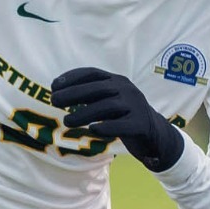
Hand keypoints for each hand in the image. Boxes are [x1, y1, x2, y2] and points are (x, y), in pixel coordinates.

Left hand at [51, 67, 184, 171]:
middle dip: (73, 93)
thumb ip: (90, 96)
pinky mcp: (140, 124)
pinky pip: (121, 125)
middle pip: (97, 89)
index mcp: (117, 81)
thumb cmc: (124, 117)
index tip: (54, 85)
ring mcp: (135, 106)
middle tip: (54, 101)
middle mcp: (127, 90)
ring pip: (107, 107)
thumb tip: (60, 93)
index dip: (72, 77)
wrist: (155, 134)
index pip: (92, 73)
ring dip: (84, 113)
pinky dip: (106, 127)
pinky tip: (92, 130)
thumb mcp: (109, 101)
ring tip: (67, 122)